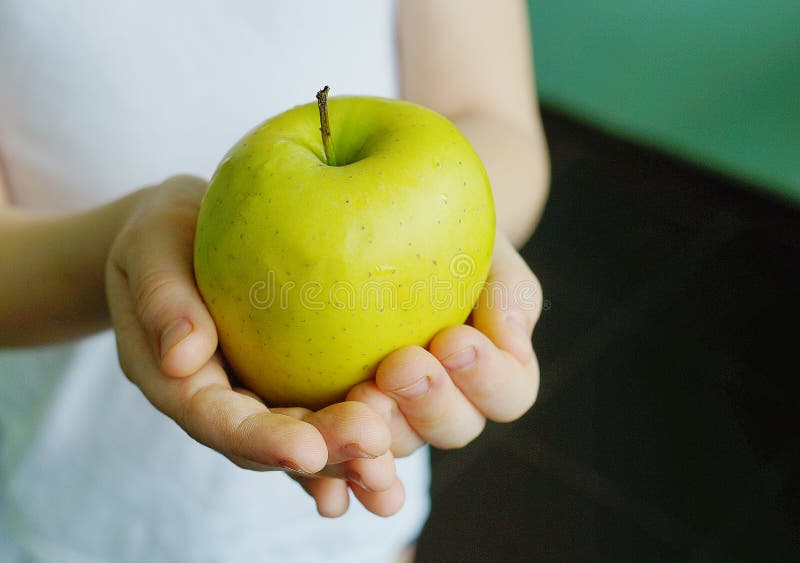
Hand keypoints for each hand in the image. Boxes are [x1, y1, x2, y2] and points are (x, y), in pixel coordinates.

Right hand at [105, 175, 401, 516]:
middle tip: (374, 444)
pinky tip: (390, 478)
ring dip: (350, 461)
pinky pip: (326, 421)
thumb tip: (182, 356)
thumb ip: (161, 296)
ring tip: (390, 475)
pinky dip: (355, 452)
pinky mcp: (295, 386)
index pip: (218, 419)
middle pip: (273, 439)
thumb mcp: (150, 245)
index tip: (307, 449)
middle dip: (324, 451)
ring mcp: (262, 398)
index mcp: (179, 379)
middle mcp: (225, 401)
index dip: (262, 439)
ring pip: (307, 442)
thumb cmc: (166, 233)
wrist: (185, 234)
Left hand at [347, 234, 540, 455]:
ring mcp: (401, 416)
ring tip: (362, 389)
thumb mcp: (487, 253)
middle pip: (455, 427)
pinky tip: (332, 426)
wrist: (390, 228)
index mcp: (495, 373)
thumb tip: (515, 345)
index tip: (454, 340)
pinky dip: (345, 445)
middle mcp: (452, 405)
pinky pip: (351, 443)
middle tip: (402, 365)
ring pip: (403, 442)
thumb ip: (509, 294)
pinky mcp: (354, 417)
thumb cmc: (451, 242)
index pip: (509, 393)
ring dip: (386, 423)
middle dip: (430, 399)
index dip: (486, 377)